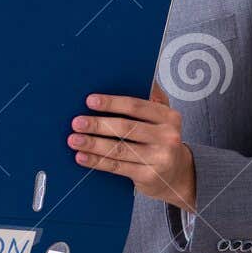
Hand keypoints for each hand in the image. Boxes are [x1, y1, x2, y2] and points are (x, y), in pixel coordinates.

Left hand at [68, 80, 196, 210]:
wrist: (177, 175)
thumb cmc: (161, 141)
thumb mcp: (162, 119)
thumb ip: (150, 100)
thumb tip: (132, 75)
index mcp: (168, 116)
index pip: (136, 106)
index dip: (112, 103)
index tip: (90, 101)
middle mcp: (168, 136)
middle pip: (126, 128)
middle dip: (98, 124)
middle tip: (77, 122)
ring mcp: (159, 158)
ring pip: (119, 149)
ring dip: (93, 144)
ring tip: (74, 140)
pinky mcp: (149, 176)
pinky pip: (118, 167)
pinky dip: (97, 162)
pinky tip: (82, 157)